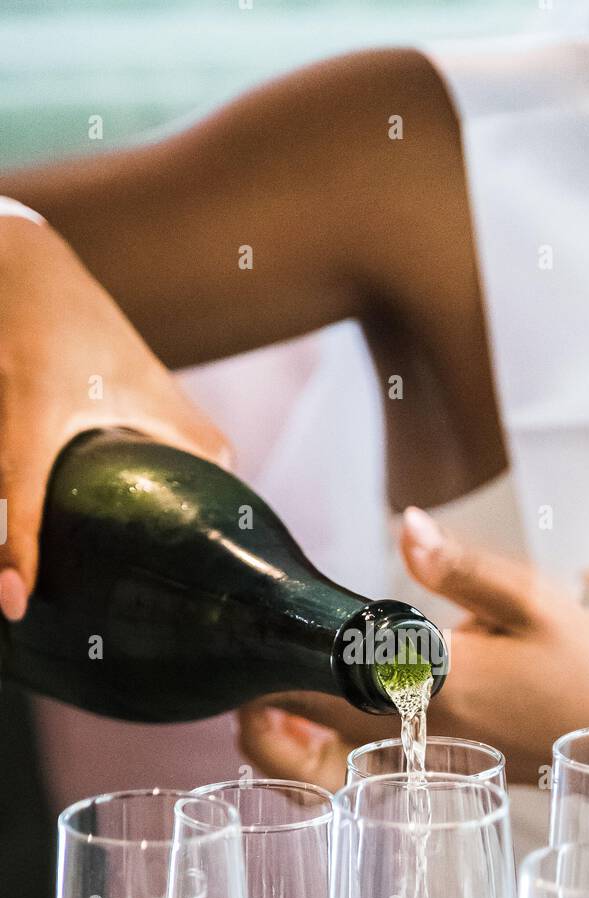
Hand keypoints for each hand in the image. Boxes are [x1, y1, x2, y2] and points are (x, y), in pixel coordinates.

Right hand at [0, 217, 229, 618]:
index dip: (12, 552)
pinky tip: (0, 552)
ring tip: (8, 591)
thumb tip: (231, 498)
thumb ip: (189, 436)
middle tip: (7, 611)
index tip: (15, 604)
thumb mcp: (141, 376)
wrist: (7, 260)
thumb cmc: (78, 324)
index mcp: (35, 409)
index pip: (16, 491)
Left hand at [238, 508, 588, 787]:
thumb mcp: (531, 602)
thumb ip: (461, 567)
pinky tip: (318, 732)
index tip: (244, 632)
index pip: (319, 676)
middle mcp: (410, 734)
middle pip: (298, 735)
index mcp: (428, 682)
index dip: (267, 660)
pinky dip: (316, 769)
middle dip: (257, 703)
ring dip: (280, 745)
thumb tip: (406, 523)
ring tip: (276, 702)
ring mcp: (414, 770)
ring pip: (314, 776)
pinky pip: (348, 791)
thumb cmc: (581, 667)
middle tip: (247, 660)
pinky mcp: (425, 786)